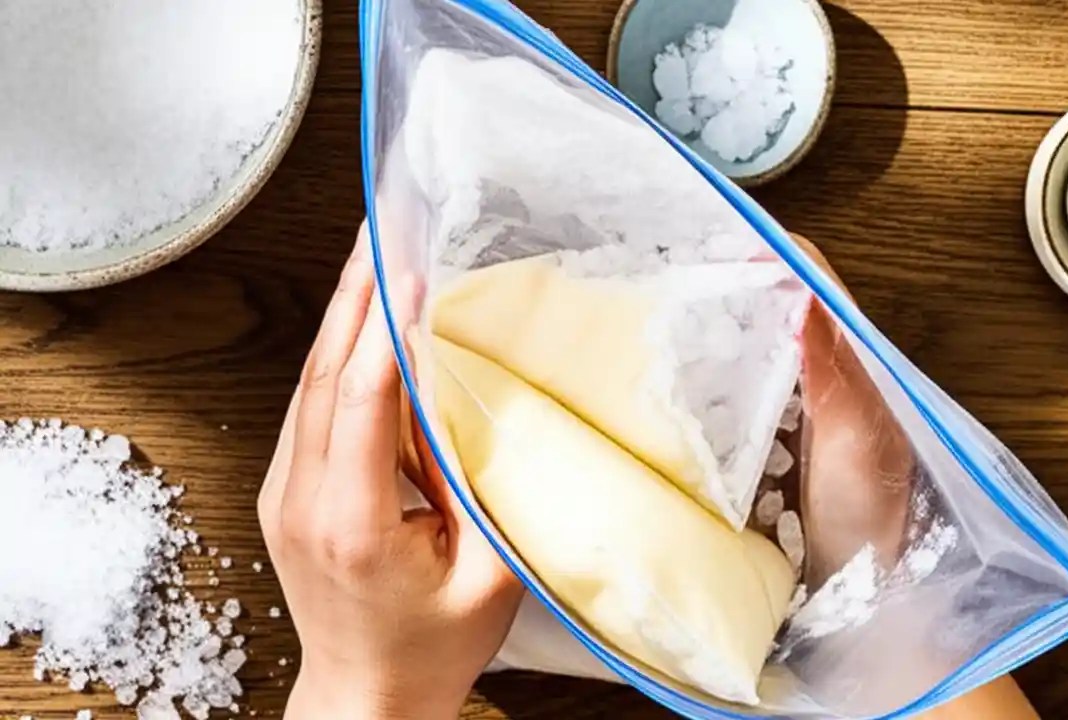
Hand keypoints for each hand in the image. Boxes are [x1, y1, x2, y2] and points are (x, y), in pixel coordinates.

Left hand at [258, 227, 523, 719]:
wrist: (366, 697)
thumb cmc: (429, 651)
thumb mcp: (488, 574)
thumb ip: (487, 485)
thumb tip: (484, 399)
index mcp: (352, 523)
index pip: (363, 399)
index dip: (391, 327)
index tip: (417, 270)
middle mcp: (300, 501)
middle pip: (322, 372)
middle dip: (356, 292)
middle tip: (384, 225)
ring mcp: (283, 494)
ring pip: (308, 382)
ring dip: (344, 315)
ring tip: (376, 253)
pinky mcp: (287, 490)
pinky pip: (308, 405)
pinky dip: (338, 354)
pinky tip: (363, 321)